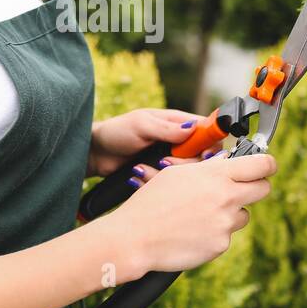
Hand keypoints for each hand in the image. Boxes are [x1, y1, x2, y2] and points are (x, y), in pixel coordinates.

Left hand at [86, 108, 224, 179]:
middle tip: (163, 161)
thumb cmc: (117, 132)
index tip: (202, 155)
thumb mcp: (141, 125)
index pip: (207, 132)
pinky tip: (137, 176)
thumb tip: (193, 128)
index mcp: (178, 123)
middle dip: (183, 163)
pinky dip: (153, 182)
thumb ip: (167, 129)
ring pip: (185, 174)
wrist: (96, 153)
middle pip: (201, 158)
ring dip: (164, 174)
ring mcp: (170, 159)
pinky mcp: (160, 175)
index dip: (210, 144)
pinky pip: (168, 184)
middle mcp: (178, 142)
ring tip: (142, 168)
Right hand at [109, 150, 277, 280]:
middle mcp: (227, 197)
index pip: (261, 164)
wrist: (135, 237)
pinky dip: (214, 233)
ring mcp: (225, 223)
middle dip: (255, 187)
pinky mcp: (221, 245)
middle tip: (239, 188)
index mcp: (217, 174)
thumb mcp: (178, 174)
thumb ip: (208, 168)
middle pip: (263, 189)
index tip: (266, 166)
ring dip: (230, 213)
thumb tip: (229, 161)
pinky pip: (226, 235)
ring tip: (200, 215)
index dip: (267, 164)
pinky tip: (191, 231)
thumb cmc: (151, 201)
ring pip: (243, 215)